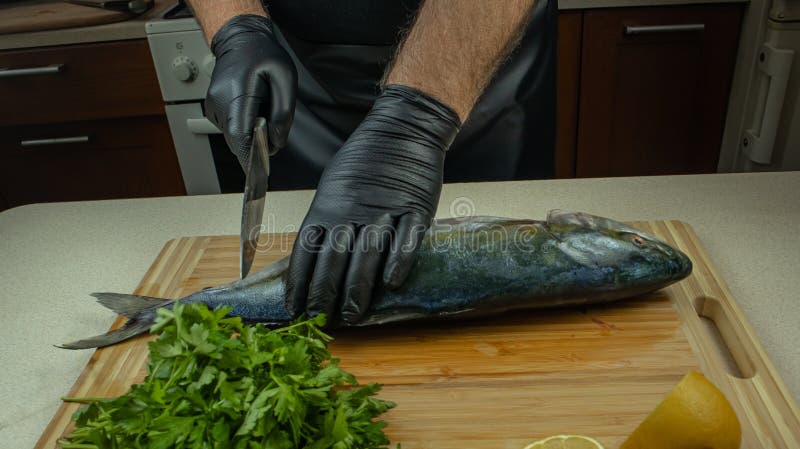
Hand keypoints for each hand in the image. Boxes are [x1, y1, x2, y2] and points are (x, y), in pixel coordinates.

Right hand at [205, 15, 296, 168]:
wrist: (240, 38)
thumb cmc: (263, 54)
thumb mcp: (285, 78)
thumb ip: (283, 113)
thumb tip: (277, 141)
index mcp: (237, 93)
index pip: (239, 135)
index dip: (249, 156)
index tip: (258, 172)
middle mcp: (219, 101)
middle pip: (236, 140)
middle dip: (256, 145)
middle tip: (273, 132)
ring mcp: (213, 105)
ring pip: (233, 137)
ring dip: (250, 135)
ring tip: (262, 110)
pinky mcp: (213, 108)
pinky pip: (230, 129)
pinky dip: (243, 128)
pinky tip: (252, 110)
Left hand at [287, 85, 461, 324]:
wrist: (404, 128)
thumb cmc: (367, 159)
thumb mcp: (335, 186)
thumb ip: (327, 221)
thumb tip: (314, 257)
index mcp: (329, 206)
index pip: (307, 250)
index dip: (300, 281)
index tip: (295, 307)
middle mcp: (353, 210)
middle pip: (333, 258)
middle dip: (324, 294)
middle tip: (321, 320)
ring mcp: (386, 210)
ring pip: (367, 255)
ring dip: (358, 288)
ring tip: (352, 315)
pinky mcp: (416, 209)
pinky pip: (407, 238)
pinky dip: (399, 260)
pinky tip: (392, 282)